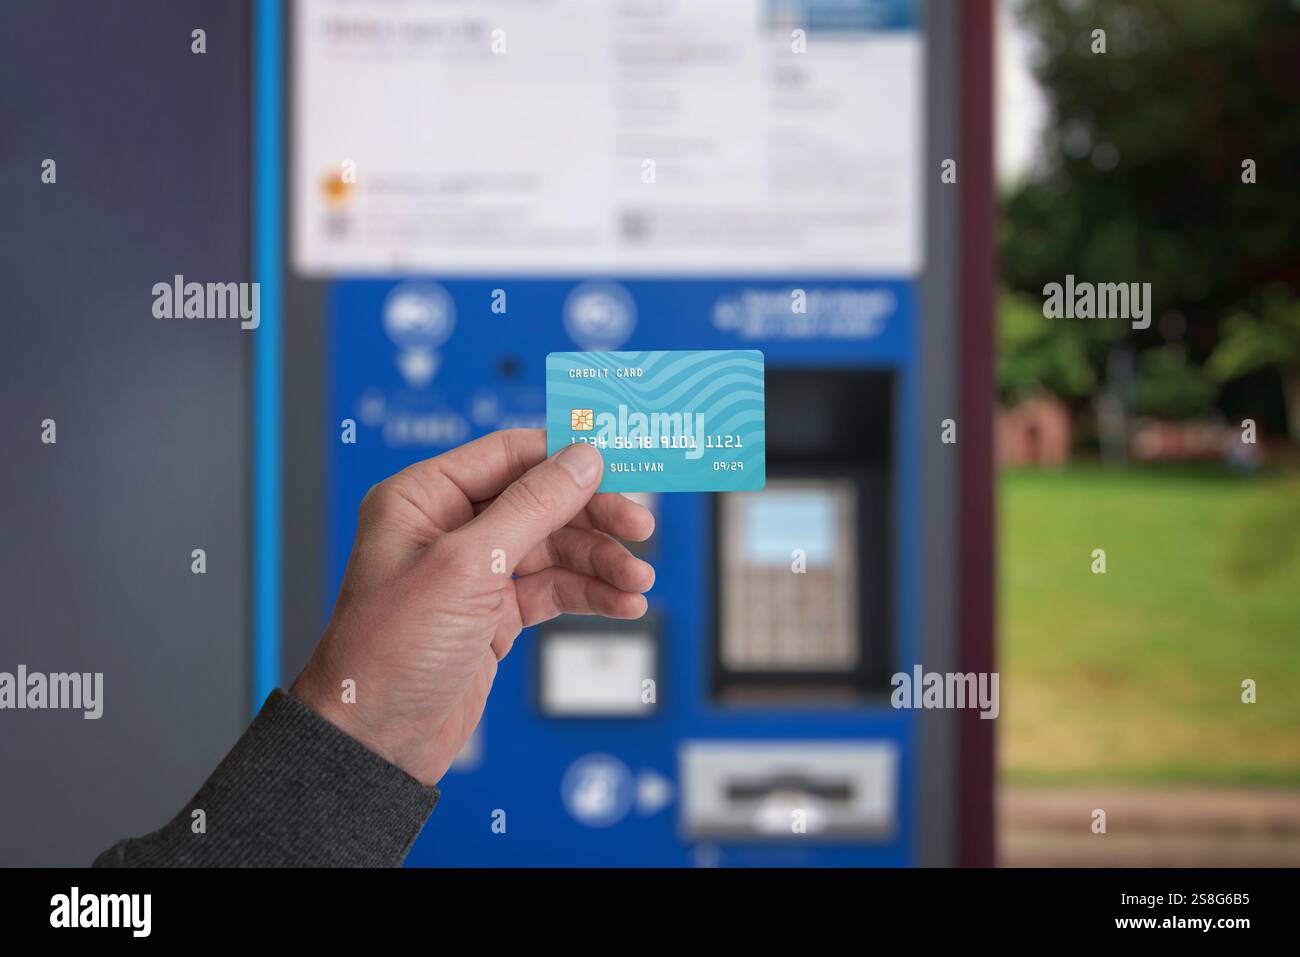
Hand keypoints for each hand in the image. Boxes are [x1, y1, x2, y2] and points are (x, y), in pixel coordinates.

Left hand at [289, 429, 654, 783]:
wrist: (376, 743)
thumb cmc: (391, 650)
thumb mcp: (467, 566)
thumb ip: (531, 507)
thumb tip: (582, 459)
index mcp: (423, 498)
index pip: (509, 455)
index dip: (566, 458)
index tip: (620, 463)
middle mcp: (449, 528)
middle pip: (541, 501)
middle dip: (594, 517)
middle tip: (641, 529)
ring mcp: (474, 573)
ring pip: (555, 549)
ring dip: (601, 562)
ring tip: (637, 582)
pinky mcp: (494, 615)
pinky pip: (553, 590)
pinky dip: (589, 594)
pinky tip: (622, 603)